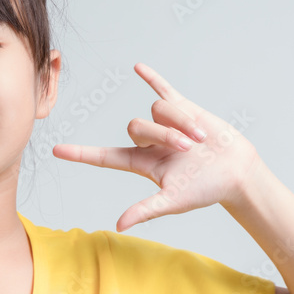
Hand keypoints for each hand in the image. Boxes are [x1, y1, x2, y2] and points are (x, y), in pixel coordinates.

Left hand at [52, 62, 261, 231]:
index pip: (104, 157)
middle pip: (136, 127)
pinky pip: (162, 90)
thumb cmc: (206, 190)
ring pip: (154, 110)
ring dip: (178, 121)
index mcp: (141, 163)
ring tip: (201, 139)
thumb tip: (119, 226)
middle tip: (189, 148)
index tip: (56, 150)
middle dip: (163, 135)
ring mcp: (164, 124)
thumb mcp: (173, 201)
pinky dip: (151, 78)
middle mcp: (148, 142)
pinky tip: (137, 67)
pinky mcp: (182, 109)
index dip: (81, 153)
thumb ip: (145, 210)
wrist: (236, 171)